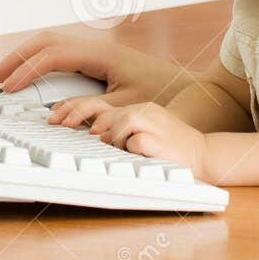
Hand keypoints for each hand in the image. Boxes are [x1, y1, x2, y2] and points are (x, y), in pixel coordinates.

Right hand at [0, 31, 186, 106]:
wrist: (190, 90)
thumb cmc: (164, 97)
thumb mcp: (128, 108)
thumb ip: (93, 111)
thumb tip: (57, 114)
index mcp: (103, 55)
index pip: (54, 55)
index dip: (27, 70)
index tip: (7, 87)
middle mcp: (98, 49)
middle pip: (48, 41)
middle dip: (19, 56)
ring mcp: (99, 53)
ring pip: (54, 45)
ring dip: (29, 58)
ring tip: (7, 77)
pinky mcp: (101, 62)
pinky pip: (63, 55)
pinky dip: (42, 63)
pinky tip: (34, 79)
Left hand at [53, 99, 208, 177]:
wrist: (203, 155)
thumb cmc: (170, 149)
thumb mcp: (140, 135)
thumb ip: (118, 131)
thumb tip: (91, 133)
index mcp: (137, 107)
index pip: (100, 103)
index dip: (74, 109)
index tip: (54, 118)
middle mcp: (143, 111)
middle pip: (104, 114)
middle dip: (80, 118)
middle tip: (61, 125)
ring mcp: (151, 123)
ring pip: (116, 127)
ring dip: (114, 141)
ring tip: (127, 149)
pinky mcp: (158, 139)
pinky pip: (133, 142)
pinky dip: (130, 149)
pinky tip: (140, 153)